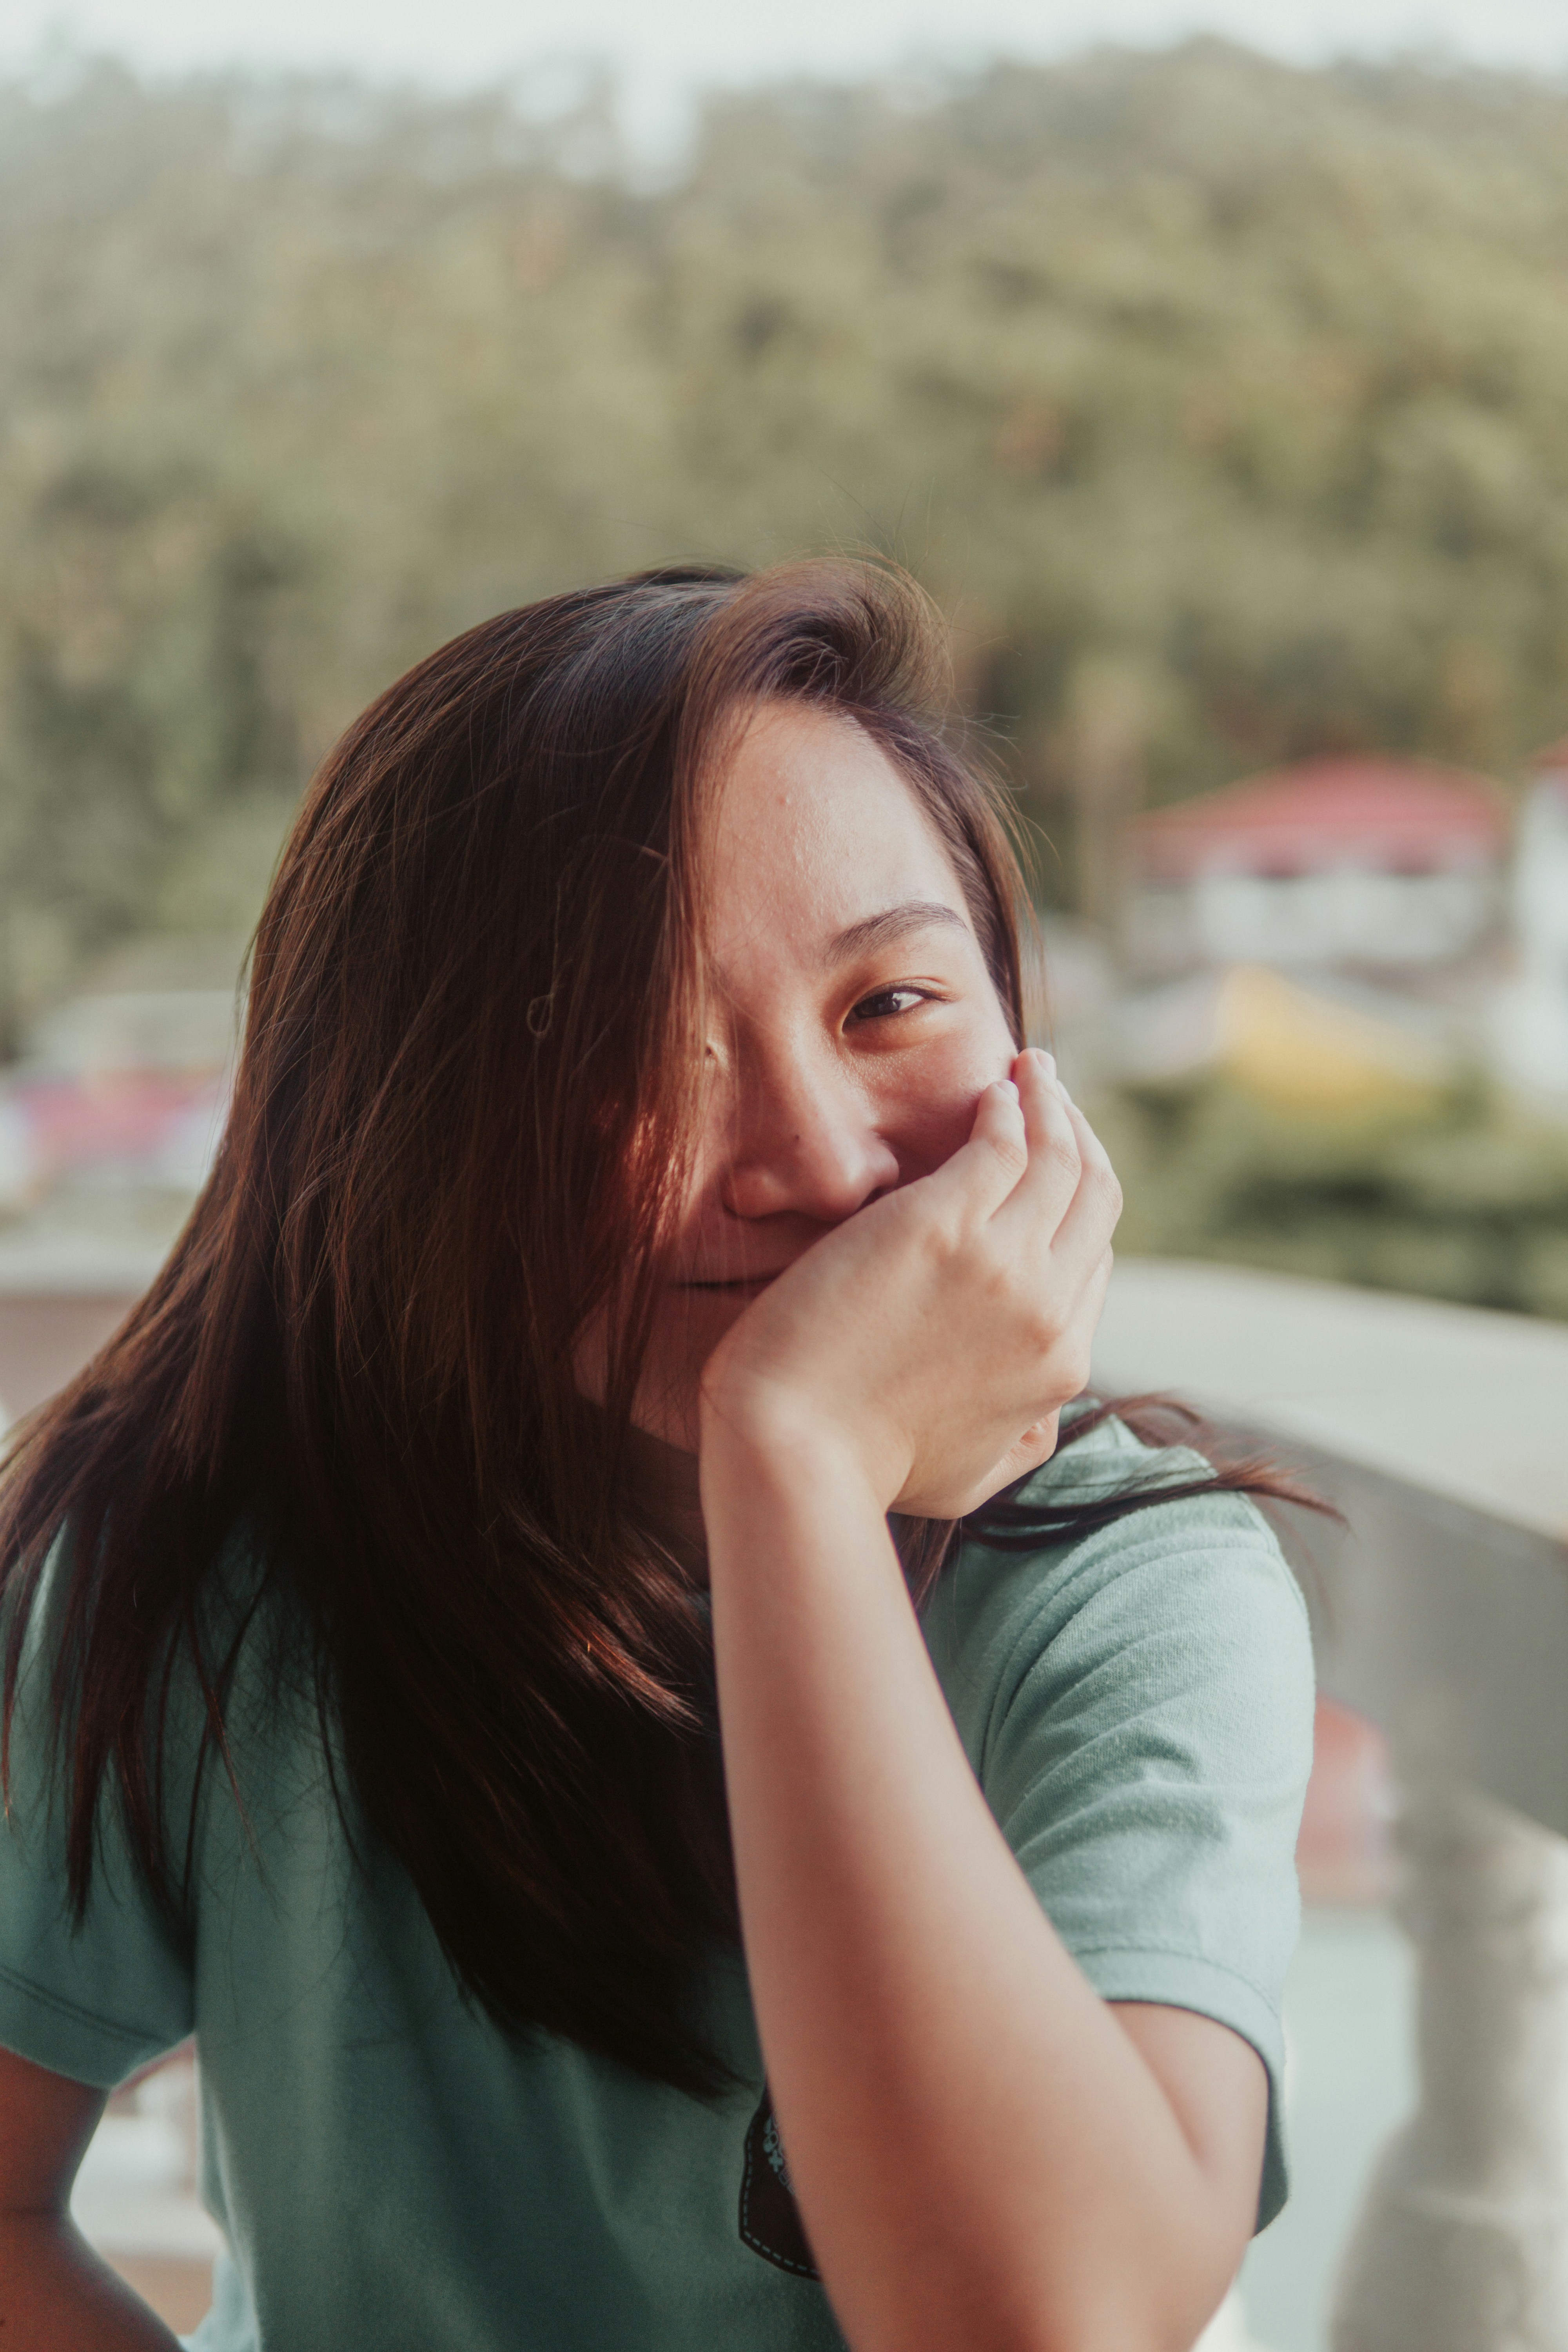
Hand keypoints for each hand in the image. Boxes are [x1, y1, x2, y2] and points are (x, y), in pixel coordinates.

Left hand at [699, 1048, 1119, 1517]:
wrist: (795, 1452)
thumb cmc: (864, 1468)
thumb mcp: (976, 1474)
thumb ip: (1024, 1438)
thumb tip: (1046, 1409)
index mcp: (1059, 1365)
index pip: (1093, 1260)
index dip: (1079, 1204)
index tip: (1055, 1164)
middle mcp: (1046, 1310)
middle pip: (1093, 1197)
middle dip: (1082, 1138)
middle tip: (1056, 1096)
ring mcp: (1002, 1264)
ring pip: (1060, 1158)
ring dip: (1054, 1103)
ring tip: (1033, 1069)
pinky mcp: (944, 1224)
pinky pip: (1002, 1141)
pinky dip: (1010, 1106)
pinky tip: (993, 1088)